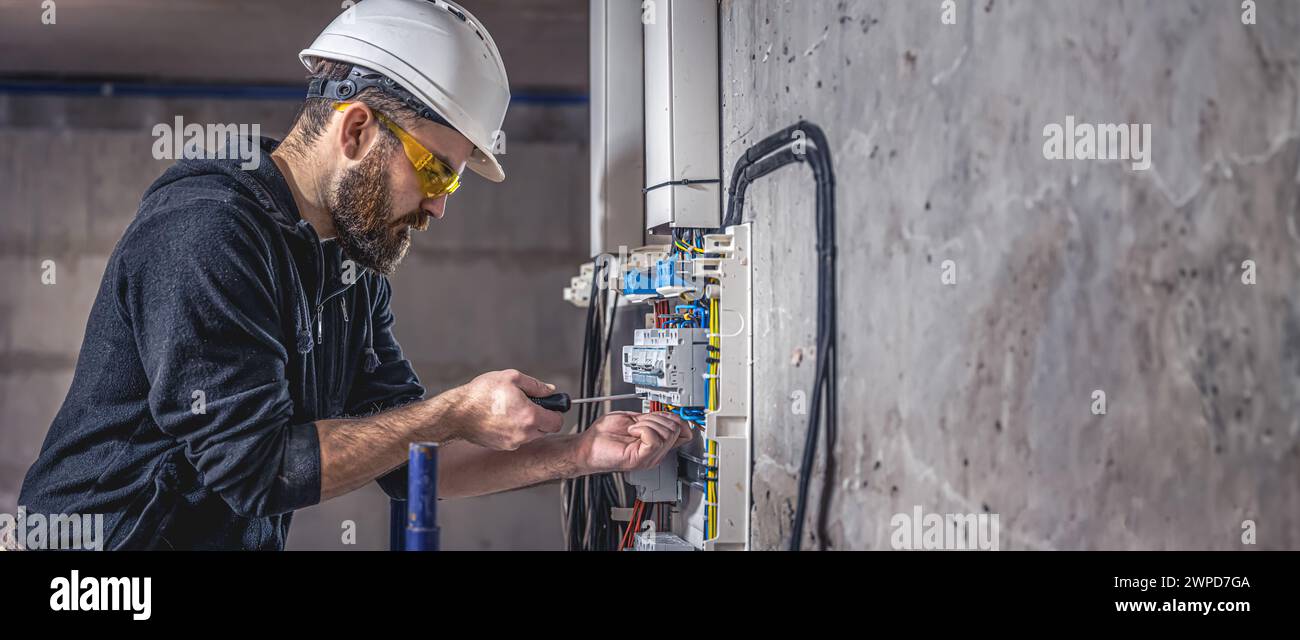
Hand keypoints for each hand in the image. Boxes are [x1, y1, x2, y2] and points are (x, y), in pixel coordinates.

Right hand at [444, 369, 563, 449]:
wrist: (457, 413)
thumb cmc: (481, 394)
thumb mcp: (511, 378)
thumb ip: (535, 385)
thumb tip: (550, 390)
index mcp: (530, 416)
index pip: (557, 422)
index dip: (556, 412)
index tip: (549, 405)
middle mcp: (524, 434)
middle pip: (545, 430)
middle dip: (541, 418)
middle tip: (528, 404)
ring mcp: (512, 442)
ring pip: (531, 435)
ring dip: (528, 424)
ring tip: (511, 409)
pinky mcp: (502, 446)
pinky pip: (516, 439)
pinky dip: (514, 430)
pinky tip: (501, 417)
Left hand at [577, 411, 692, 473]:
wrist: (587, 446)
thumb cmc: (604, 435)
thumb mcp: (635, 420)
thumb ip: (653, 419)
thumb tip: (669, 414)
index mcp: (656, 443)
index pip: (684, 432)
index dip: (678, 419)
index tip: (666, 414)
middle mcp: (656, 452)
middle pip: (675, 430)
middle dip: (657, 418)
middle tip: (640, 422)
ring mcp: (649, 457)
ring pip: (666, 434)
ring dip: (648, 423)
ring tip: (633, 428)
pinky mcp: (640, 459)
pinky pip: (654, 439)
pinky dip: (642, 429)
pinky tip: (632, 431)